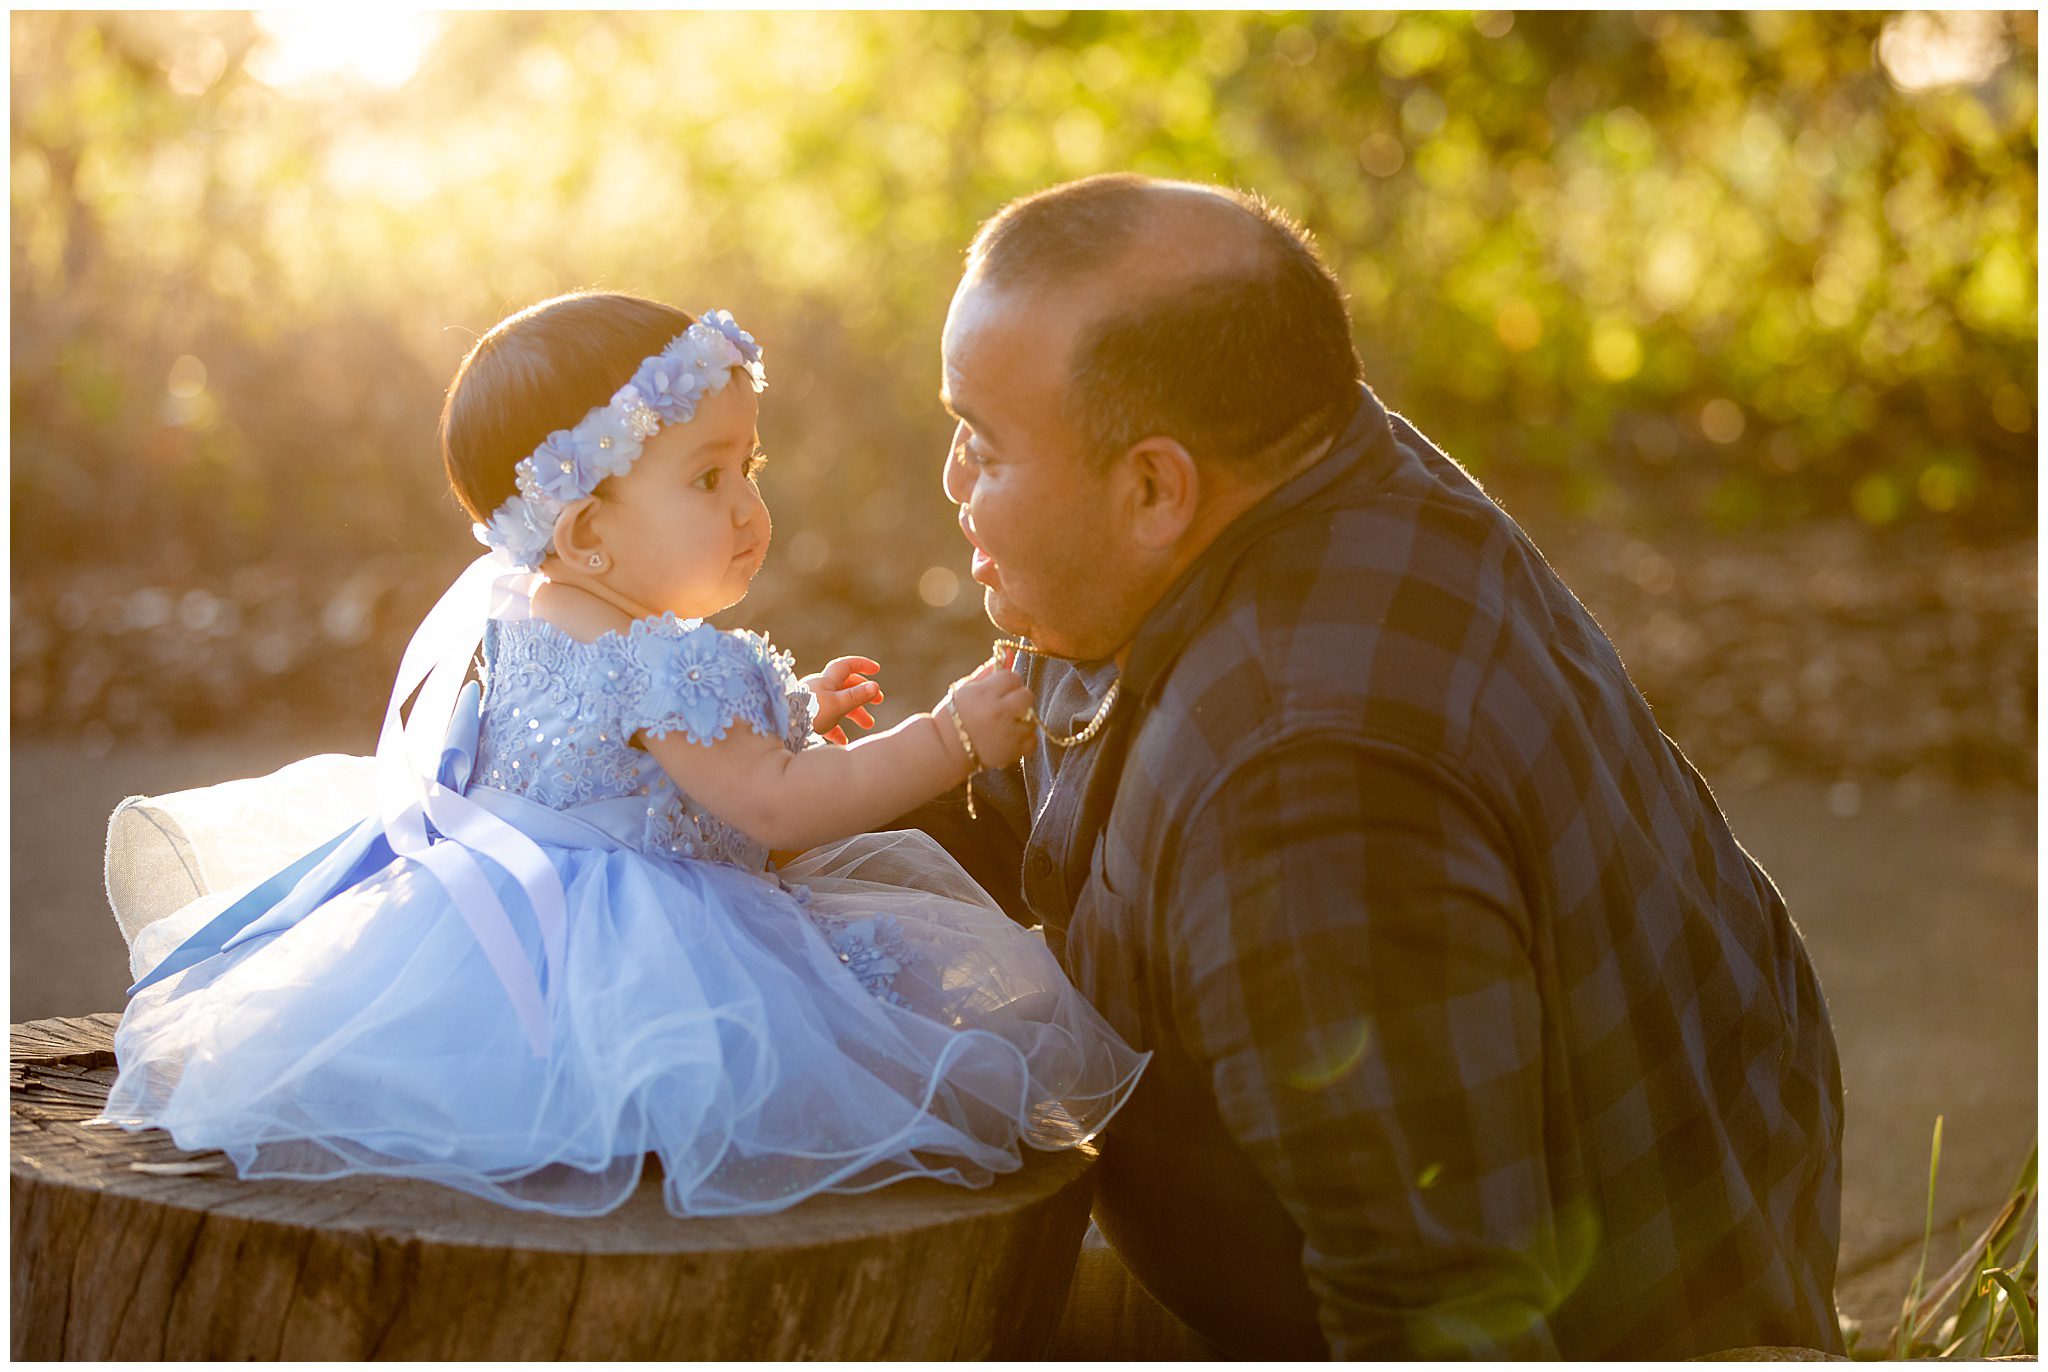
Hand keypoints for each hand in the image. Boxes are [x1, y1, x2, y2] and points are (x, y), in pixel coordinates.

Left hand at [802, 656, 882, 745]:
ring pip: (838, 705)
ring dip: (855, 713)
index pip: (846, 666)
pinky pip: (826, 721)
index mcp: (826, 680)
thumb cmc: (809, 714)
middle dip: (863, 694)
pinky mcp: (807, 719)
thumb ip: (857, 696)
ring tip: (869, 725)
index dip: (862, 665)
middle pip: (845, 687)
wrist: (780, 729)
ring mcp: (812, 704)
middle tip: (878, 702)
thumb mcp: (838, 705)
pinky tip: (844, 741)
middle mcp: (818, 688)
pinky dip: (837, 729)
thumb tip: (875, 686)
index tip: (877, 670)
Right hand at [943, 657, 1035, 771]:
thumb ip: (988, 672)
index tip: (998, 691)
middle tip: (1006, 707)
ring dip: (1022, 720)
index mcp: (983, 694)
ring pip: (1032, 719)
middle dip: (1019, 699)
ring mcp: (1007, 734)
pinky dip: (1024, 740)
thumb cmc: (953, 716)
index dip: (1007, 683)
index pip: (1012, 676)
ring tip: (1004, 725)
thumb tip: (1008, 652)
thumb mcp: (965, 689)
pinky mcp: (1012, 752)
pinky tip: (1009, 738)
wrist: (943, 750)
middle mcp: (997, 712)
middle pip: (1027, 695)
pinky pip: (1032, 741)